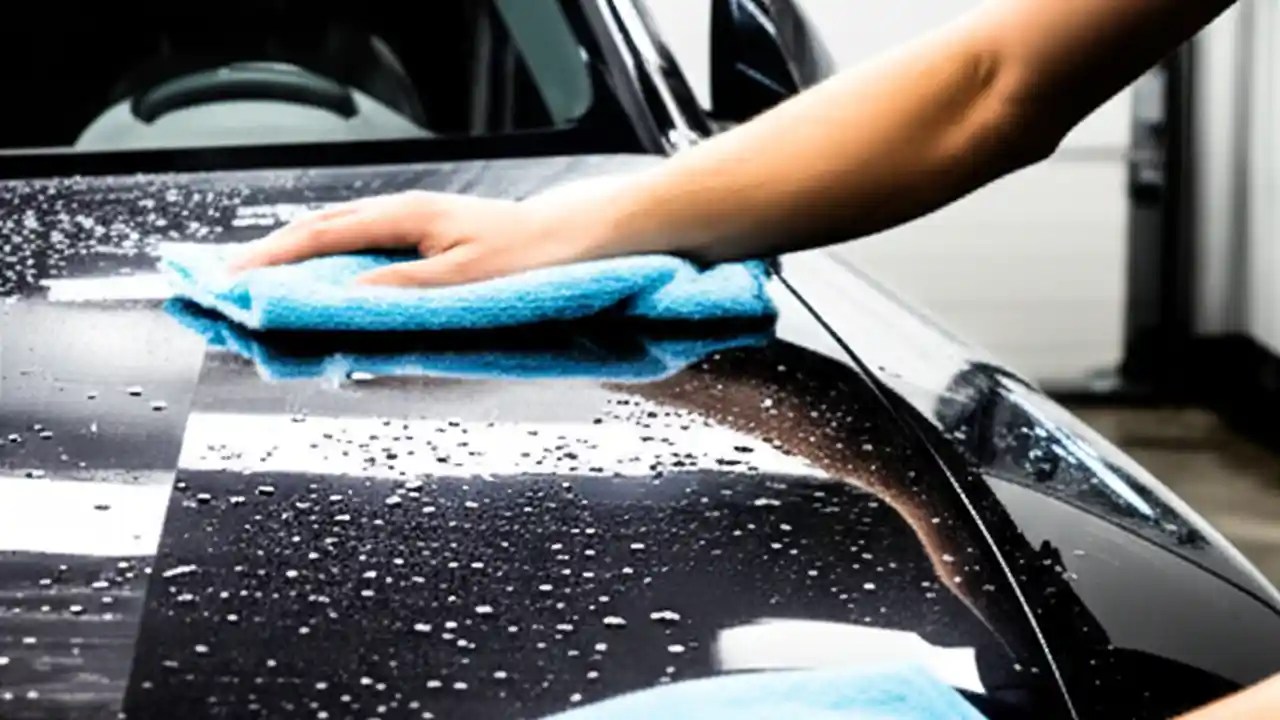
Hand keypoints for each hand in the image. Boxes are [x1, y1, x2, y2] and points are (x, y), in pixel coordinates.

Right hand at [226, 176, 640, 286]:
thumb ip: (404, 288)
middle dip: (268, 256)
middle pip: (318, 230)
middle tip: (224, 284)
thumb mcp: (466, 282)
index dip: (271, 261)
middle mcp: (403, 214)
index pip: (320, 237)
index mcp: (406, 218)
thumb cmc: (529, 258)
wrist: (574, 238)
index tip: (230, 282)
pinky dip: (326, 261)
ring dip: (293, 257)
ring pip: (336, 235)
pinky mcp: (422, 237)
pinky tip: (316, 280)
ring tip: (255, 284)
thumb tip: (348, 297)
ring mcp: (411, 223)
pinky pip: (360, 245)